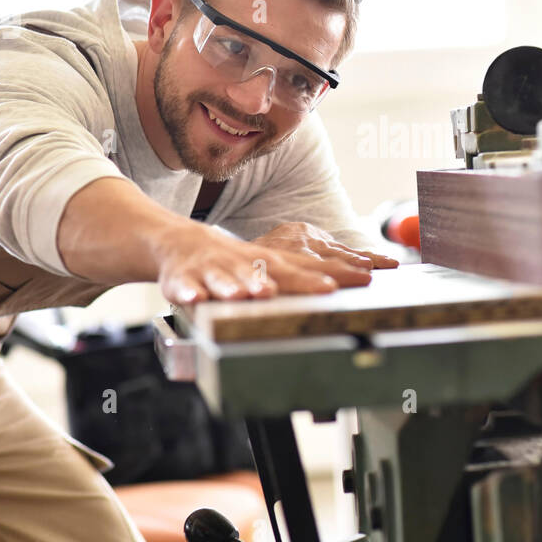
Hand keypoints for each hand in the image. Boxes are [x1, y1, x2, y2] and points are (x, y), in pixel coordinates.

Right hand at [155, 222, 373, 305]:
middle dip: (300, 280)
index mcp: (266, 262)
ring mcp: (212, 270)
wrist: (179, 242)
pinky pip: (185, 287)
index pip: (304, 269)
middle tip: (323, 287)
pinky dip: (190, 292)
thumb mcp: (267, 264)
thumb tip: (342, 283)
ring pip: (227, 278)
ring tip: (257, 292)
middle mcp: (242, 264)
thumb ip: (302, 275)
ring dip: (242, 285)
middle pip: (268, 271)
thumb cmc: (233, 261)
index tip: (362, 278)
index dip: (331, 275)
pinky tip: (196, 299)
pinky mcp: (182, 280)